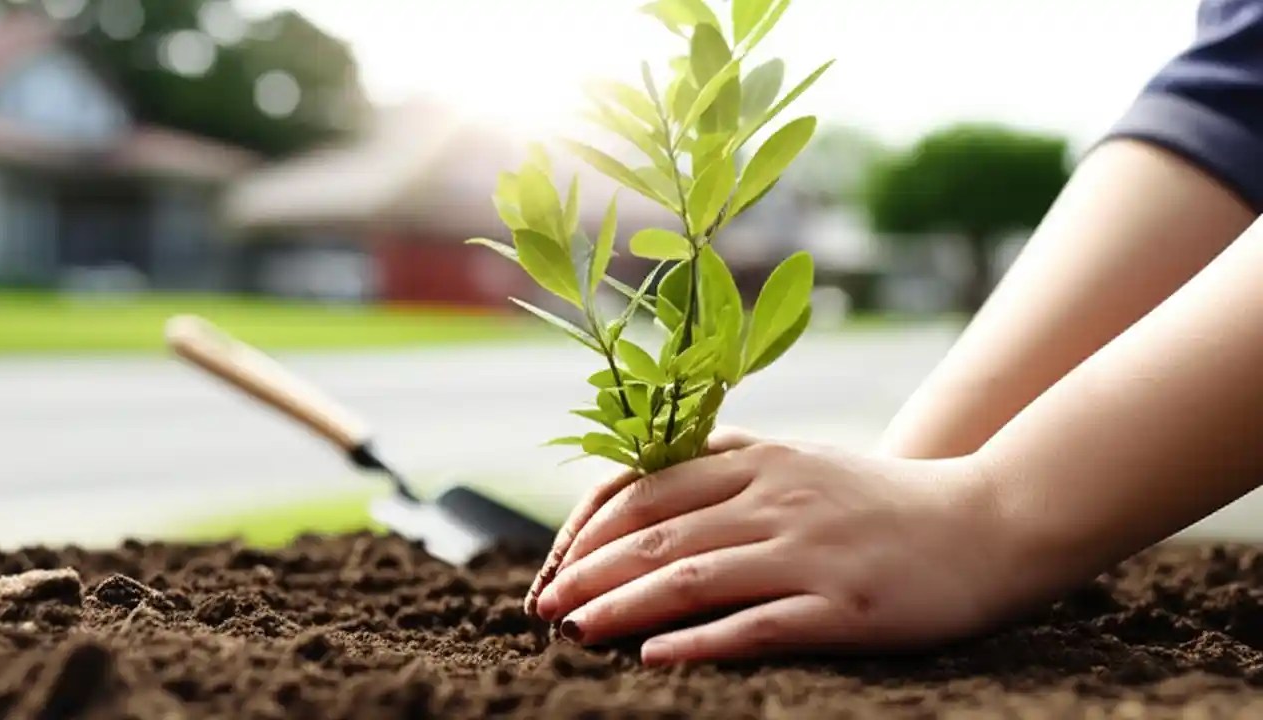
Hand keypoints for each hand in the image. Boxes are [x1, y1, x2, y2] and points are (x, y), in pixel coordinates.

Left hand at [529, 433, 1042, 665]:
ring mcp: (809, 550)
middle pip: (657, 535)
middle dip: (588, 573)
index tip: (553, 564)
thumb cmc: (881, 501)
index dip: (588, 528)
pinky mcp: (843, 604)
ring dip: (623, 607)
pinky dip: (701, 641)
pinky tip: (656, 658)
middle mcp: (775, 497)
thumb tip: (646, 496)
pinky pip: (758, 624)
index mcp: (758, 459)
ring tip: (575, 633)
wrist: (988, 522)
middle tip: (541, 609)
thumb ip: (730, 469)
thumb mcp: (801, 464)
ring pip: (693, 577)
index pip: (646, 487)